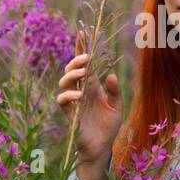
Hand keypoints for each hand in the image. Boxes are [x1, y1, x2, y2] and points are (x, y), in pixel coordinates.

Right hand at [56, 24, 122, 164]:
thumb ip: (114, 91)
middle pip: (71, 69)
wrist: (101, 148)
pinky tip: (79, 95)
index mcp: (91, 86)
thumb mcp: (116, 106)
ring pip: (64, 82)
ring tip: (84, 73)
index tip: (81, 32)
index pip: (84, 64)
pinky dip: (69, 95)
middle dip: (76, 61)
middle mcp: (80, 91)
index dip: (80, 48)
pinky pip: (63, 101)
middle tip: (87, 58)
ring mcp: (73, 102)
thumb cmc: (108, 126)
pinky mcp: (69, 114)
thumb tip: (111, 75)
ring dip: (72, 75)